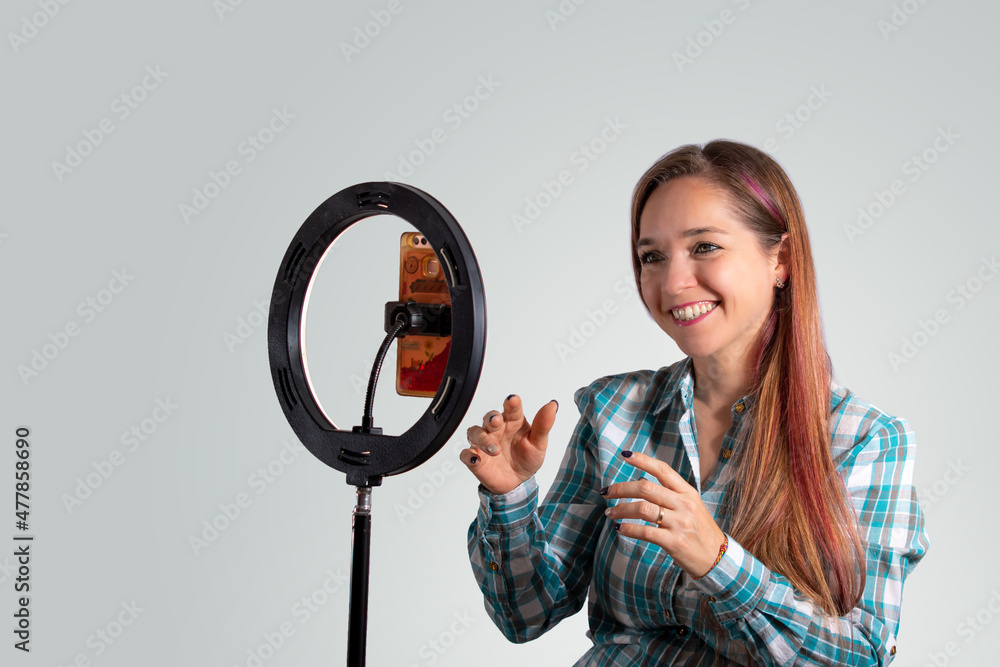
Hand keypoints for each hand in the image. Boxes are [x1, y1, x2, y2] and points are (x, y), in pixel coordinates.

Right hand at [460, 395, 558, 495]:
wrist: (519, 481)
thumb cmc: (527, 457)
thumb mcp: (539, 444)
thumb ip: (544, 425)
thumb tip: (553, 405)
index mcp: (513, 422)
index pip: (511, 409)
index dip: (511, 404)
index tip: (513, 400)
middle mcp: (497, 430)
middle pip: (489, 418)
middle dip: (492, 418)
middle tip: (497, 421)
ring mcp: (484, 443)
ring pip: (475, 433)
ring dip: (482, 438)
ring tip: (494, 449)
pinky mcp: (476, 459)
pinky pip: (466, 454)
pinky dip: (468, 455)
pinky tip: (475, 457)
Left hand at [601, 450, 725, 577]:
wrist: (717, 558)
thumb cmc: (700, 531)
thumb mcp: (691, 506)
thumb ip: (669, 493)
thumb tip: (642, 481)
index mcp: (687, 492)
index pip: (663, 469)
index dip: (642, 460)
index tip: (625, 455)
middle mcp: (684, 504)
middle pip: (645, 488)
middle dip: (621, 488)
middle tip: (606, 492)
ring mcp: (679, 523)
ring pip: (642, 509)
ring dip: (621, 509)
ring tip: (610, 513)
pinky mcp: (674, 542)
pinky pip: (645, 532)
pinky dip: (628, 529)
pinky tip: (620, 528)